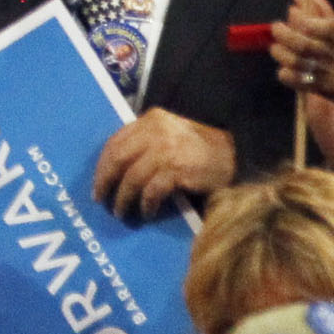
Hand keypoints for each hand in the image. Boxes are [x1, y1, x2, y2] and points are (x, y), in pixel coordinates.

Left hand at [90, 107, 237, 218]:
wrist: (236, 154)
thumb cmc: (200, 148)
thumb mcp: (169, 135)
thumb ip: (145, 143)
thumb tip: (116, 169)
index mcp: (150, 120)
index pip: (115, 141)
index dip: (102, 165)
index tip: (97, 183)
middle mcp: (155, 132)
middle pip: (118, 158)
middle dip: (105, 181)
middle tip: (101, 200)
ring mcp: (167, 150)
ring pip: (132, 177)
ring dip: (123, 198)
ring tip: (121, 212)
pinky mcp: (178, 170)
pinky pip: (152, 190)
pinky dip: (146, 203)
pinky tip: (146, 212)